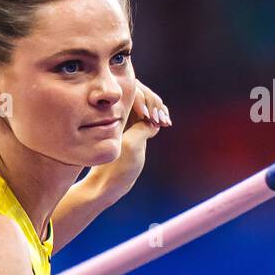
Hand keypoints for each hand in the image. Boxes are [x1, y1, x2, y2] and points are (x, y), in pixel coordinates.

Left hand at [82, 81, 170, 201]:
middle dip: (154, 103)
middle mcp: (118, 113)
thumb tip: (154, 118)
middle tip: (158, 120)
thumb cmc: (115, 168)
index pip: (131, 90)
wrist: (108, 184)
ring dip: (159, 109)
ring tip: (164, 122)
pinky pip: (151, 113)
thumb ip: (142, 127)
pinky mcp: (136, 127)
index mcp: (111, 113)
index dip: (143, 99)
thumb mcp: (131, 145)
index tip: (147, 116)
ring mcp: (128, 119)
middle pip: (142, 92)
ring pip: (148, 102)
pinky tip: (166, 123)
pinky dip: (161, 115)